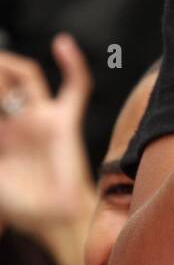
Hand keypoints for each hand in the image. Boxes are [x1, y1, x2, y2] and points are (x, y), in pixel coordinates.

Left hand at [0, 37, 92, 241]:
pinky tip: (62, 44)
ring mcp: (42, 117)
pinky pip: (75, 88)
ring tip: (0, 63)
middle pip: (1, 81)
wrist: (54, 221)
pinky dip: (73, 64)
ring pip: (27, 76)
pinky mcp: (65, 121)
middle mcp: (18, 119)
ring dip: (11, 65)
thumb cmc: (20, 207)